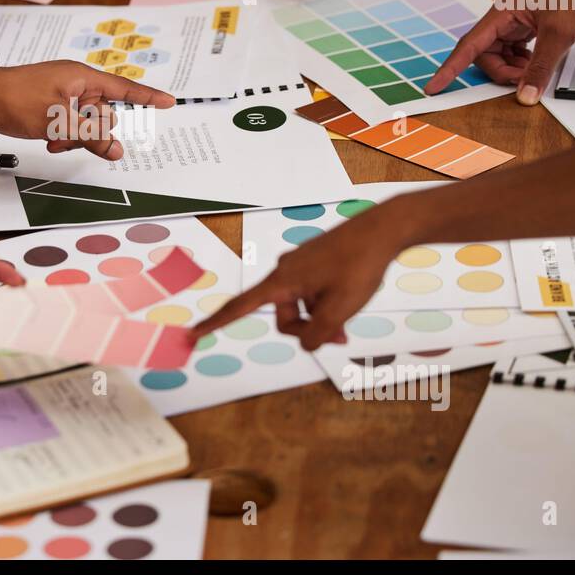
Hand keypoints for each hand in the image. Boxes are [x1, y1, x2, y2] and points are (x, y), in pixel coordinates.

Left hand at [0, 61, 175, 159]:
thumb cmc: (14, 100)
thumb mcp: (57, 121)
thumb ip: (91, 135)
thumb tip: (116, 149)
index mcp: (83, 78)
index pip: (125, 88)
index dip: (147, 97)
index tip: (169, 102)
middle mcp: (77, 83)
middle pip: (105, 113)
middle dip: (92, 131)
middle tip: (67, 137)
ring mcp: (64, 94)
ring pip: (87, 122)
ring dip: (75, 136)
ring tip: (53, 140)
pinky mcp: (51, 105)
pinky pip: (71, 124)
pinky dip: (64, 135)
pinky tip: (49, 140)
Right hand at [195, 205, 405, 349]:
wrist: (381, 230)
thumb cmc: (359, 266)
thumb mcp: (339, 309)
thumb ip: (317, 334)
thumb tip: (307, 343)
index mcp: (281, 281)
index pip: (240, 307)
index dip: (216, 323)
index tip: (193, 334)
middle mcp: (284, 271)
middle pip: (283, 316)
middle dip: (308, 330)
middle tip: (341, 335)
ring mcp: (299, 265)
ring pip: (301, 306)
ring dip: (321, 317)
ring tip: (350, 316)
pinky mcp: (314, 263)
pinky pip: (311, 292)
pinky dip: (325, 303)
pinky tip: (349, 298)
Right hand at [425, 0, 574, 103]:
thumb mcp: (560, 32)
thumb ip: (541, 66)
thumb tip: (526, 95)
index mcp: (502, 11)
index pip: (468, 46)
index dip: (449, 69)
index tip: (433, 87)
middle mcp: (507, 16)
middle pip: (486, 55)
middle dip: (501, 72)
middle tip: (524, 82)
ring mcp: (521, 20)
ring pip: (503, 54)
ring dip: (515, 68)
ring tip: (537, 70)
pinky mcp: (536, 24)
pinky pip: (520, 50)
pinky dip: (527, 62)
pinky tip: (542, 62)